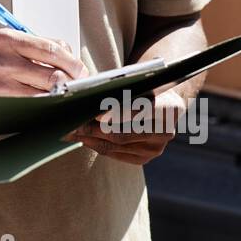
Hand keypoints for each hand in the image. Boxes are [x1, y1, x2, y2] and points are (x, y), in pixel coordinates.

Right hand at [0, 29, 86, 122]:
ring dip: (60, 96)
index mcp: (6, 37)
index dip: (73, 62)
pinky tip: (50, 104)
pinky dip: (47, 105)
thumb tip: (75, 62)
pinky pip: (34, 104)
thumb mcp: (11, 47)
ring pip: (45, 92)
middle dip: (71, 82)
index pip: (52, 49)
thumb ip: (41, 49)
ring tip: (66, 95)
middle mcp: (1, 57)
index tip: (83, 71)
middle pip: (52, 73)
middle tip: (80, 87)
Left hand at [62, 86, 186, 164]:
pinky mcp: (146, 157)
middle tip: (72, 123)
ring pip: (116, 144)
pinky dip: (97, 145)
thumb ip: (120, 90)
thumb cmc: (145, 88)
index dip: (116, 113)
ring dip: (90, 138)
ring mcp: (157, 148)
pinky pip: (116, 154)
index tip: (94, 113)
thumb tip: (88, 94)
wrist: (163, 104)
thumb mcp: (139, 83)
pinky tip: (84, 138)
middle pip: (122, 133)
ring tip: (71, 131)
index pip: (141, 110)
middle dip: (93, 128)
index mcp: (170, 108)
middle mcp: (166, 131)